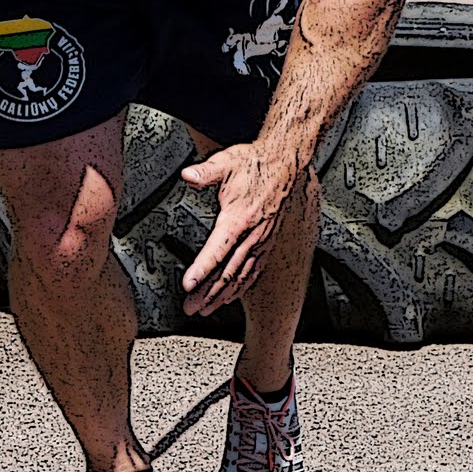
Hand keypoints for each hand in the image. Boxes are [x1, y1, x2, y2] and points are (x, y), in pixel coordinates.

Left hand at [180, 142, 293, 315]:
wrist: (284, 166)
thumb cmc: (255, 165)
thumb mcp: (226, 163)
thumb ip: (206, 172)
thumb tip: (188, 175)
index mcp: (238, 219)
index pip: (217, 250)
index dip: (202, 269)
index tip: (188, 285)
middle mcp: (251, 236)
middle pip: (227, 271)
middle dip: (207, 292)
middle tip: (190, 307)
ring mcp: (260, 242)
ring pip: (240, 276)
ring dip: (221, 295)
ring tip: (205, 308)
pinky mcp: (265, 243)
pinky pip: (252, 271)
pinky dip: (240, 287)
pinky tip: (231, 295)